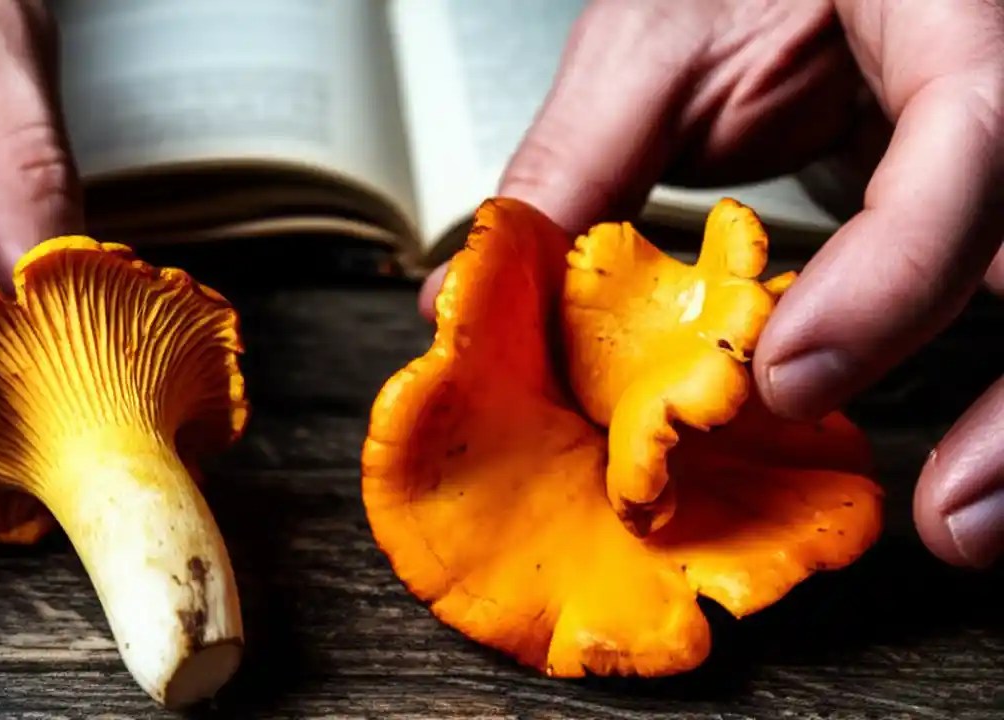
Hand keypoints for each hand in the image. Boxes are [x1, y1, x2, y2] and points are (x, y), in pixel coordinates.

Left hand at [421, 0, 1003, 567]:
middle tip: (944, 513)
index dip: (895, 272)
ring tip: (963, 524)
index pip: (974, 130)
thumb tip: (474, 297)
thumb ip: (578, 167)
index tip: (786, 377)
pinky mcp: (997, 204)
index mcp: (943, 3)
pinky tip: (963, 462)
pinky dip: (991, 391)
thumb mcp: (652, 44)